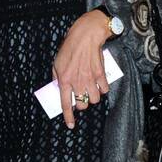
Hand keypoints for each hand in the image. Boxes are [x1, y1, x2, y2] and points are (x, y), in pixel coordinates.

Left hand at [52, 9, 109, 128]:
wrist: (85, 36)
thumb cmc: (70, 48)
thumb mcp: (56, 63)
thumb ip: (57, 78)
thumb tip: (59, 89)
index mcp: (64, 80)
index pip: (65, 103)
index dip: (68, 117)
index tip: (70, 125)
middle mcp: (77, 81)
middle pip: (82, 105)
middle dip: (82, 104)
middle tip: (81, 97)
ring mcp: (90, 78)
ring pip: (95, 100)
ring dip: (93, 98)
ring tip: (91, 91)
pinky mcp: (101, 74)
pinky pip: (104, 90)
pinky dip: (103, 89)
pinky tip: (100, 84)